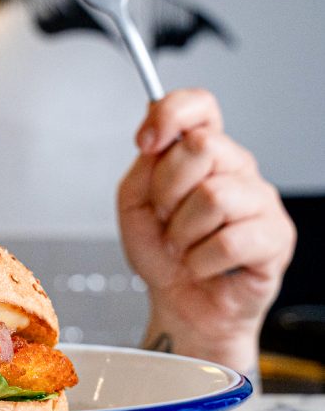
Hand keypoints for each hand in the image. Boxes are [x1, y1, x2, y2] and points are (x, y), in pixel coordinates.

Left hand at [117, 88, 295, 370]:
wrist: (180, 305)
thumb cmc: (162, 254)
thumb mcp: (134, 204)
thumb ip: (143, 167)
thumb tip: (159, 136)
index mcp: (204, 153)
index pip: (201, 105)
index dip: (171, 113)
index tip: (146, 142)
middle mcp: (237, 169)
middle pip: (202, 146)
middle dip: (167, 190)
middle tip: (165, 218)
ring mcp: (261, 201)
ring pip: (214, 196)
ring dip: (183, 233)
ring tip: (185, 246)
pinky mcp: (276, 238)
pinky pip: (230, 240)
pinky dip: (201, 261)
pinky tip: (203, 265)